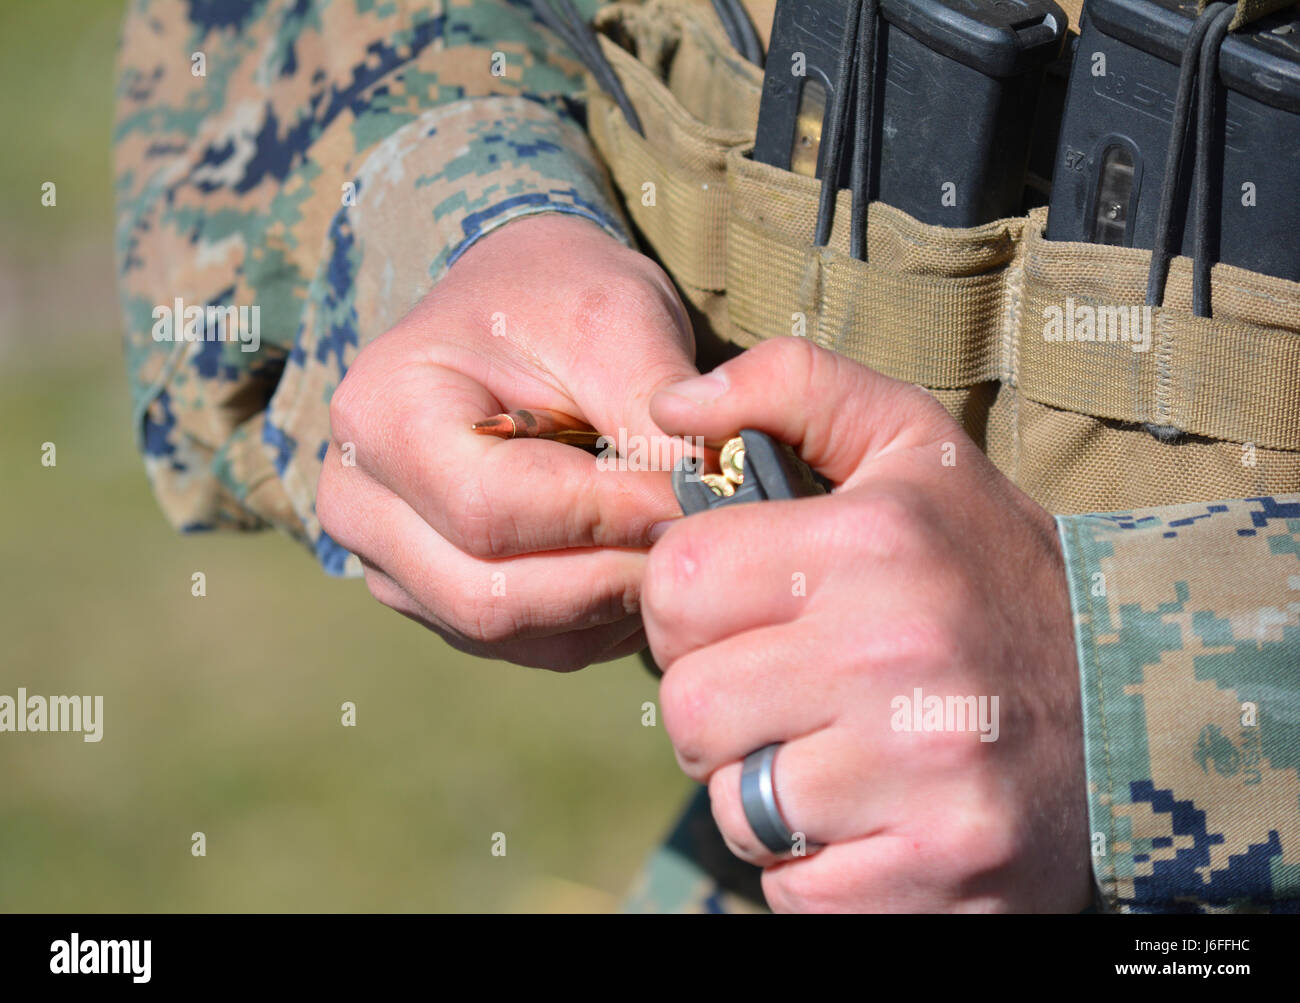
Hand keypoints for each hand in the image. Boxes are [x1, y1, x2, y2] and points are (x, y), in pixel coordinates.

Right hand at [317, 214, 696, 669]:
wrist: (518, 311)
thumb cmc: (558, 301)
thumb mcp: (613, 319)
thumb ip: (652, 407)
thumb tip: (709, 497)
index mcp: (380, 415)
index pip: (493, 508)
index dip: (606, 517)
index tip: (698, 498)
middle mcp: (360, 504)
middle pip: (491, 593)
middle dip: (613, 574)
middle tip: (704, 537)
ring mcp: (390, 564)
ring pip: (514, 630)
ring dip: (612, 603)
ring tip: (678, 541)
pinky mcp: (437, 601)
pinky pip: (529, 644)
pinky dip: (600, 620)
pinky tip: (641, 562)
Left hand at [642, 338, 1089, 911]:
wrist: (1134, 709)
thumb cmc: (991, 571)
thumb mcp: (911, 447)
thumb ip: (790, 389)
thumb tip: (668, 403)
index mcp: (875, 542)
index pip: (677, 584)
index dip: (691, 606)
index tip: (741, 612)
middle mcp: (898, 655)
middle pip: (690, 705)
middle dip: (720, 703)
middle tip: (789, 690)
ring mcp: (924, 774)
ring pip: (734, 805)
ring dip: (763, 787)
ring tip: (837, 752)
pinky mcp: (941, 869)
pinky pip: (793, 884)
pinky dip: (813, 861)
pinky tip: (873, 814)